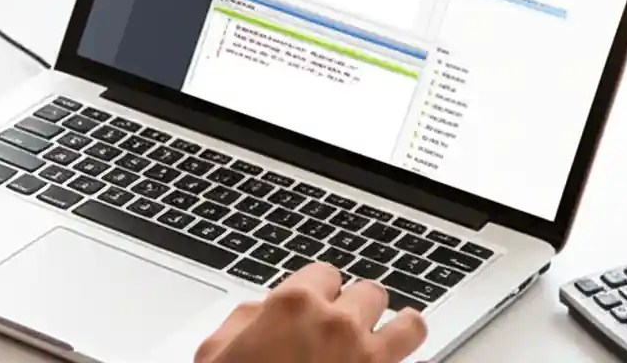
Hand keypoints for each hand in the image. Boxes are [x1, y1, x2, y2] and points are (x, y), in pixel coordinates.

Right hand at [196, 264, 427, 362]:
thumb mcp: (215, 352)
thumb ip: (247, 320)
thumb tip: (263, 312)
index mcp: (294, 306)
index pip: (325, 272)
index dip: (320, 290)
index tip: (316, 303)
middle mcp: (337, 325)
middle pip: (370, 293)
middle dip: (358, 308)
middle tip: (346, 326)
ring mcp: (366, 360)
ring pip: (410, 325)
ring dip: (399, 330)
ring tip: (393, 336)